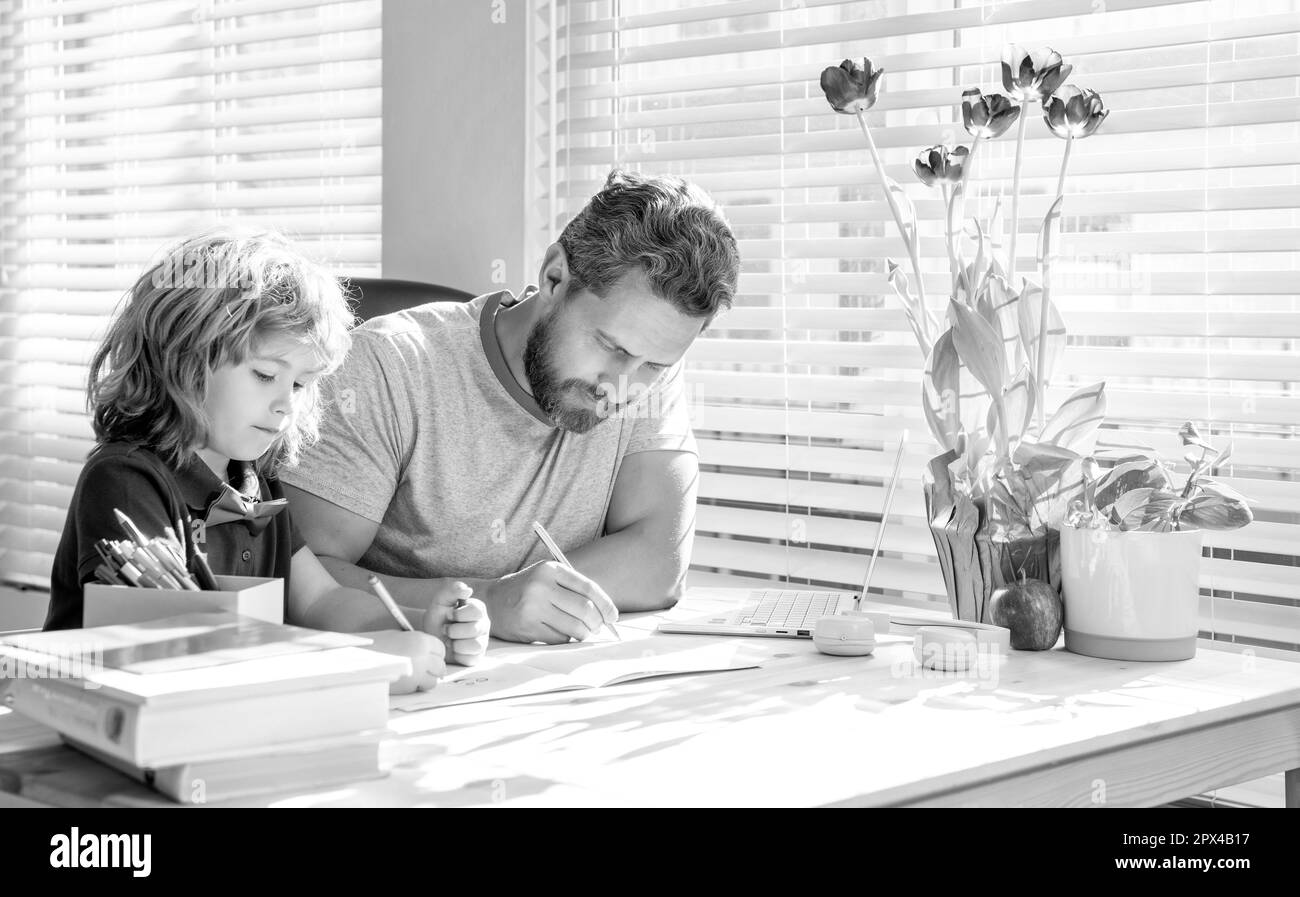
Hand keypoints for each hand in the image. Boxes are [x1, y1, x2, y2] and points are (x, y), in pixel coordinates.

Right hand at [364, 629, 445, 694]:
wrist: (354, 658)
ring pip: (432, 682)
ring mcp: (417, 673)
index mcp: (420, 640)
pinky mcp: (408, 687)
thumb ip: (418, 645)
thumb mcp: (399, 637)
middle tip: (421, 670)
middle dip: (432, 670)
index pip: (441, 650)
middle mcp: (422, 656)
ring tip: (409, 676)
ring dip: (424, 681)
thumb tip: (432, 656)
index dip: (435, 655)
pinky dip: (413, 688)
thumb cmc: (374, 645)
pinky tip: (400, 681)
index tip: (429, 658)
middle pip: (440, 667)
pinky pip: (418, 689)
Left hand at [421, 581, 490, 665]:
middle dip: (454, 630)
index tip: (448, 615)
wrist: (429, 639)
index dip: (458, 614)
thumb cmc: (437, 619)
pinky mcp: (477, 657)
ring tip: (450, 640)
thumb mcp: (440, 601)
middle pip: (475, 629)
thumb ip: (452, 590)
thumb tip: (467, 590)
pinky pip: (471, 659)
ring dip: (456, 643)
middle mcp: (483, 625)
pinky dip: (458, 655)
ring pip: (475, 645)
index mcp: (477, 609)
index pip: (476, 611)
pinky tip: (454, 650)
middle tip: (446, 629)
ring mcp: (482, 642)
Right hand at [483, 560, 618, 643]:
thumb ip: (573, 589)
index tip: (613, 617)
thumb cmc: (527, 589)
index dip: (606, 604)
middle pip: (585, 609)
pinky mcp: (527, 627)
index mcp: (550, 569)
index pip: (588, 588)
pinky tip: (561, 632)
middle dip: (597, 623)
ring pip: (575, 627)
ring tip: (582, 631)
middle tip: (598, 627)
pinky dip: (567, 639)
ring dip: (584, 633)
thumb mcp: (548, 578)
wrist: (491, 601)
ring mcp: (533, 608)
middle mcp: (541, 586)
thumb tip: (606, 613)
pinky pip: (560, 638)